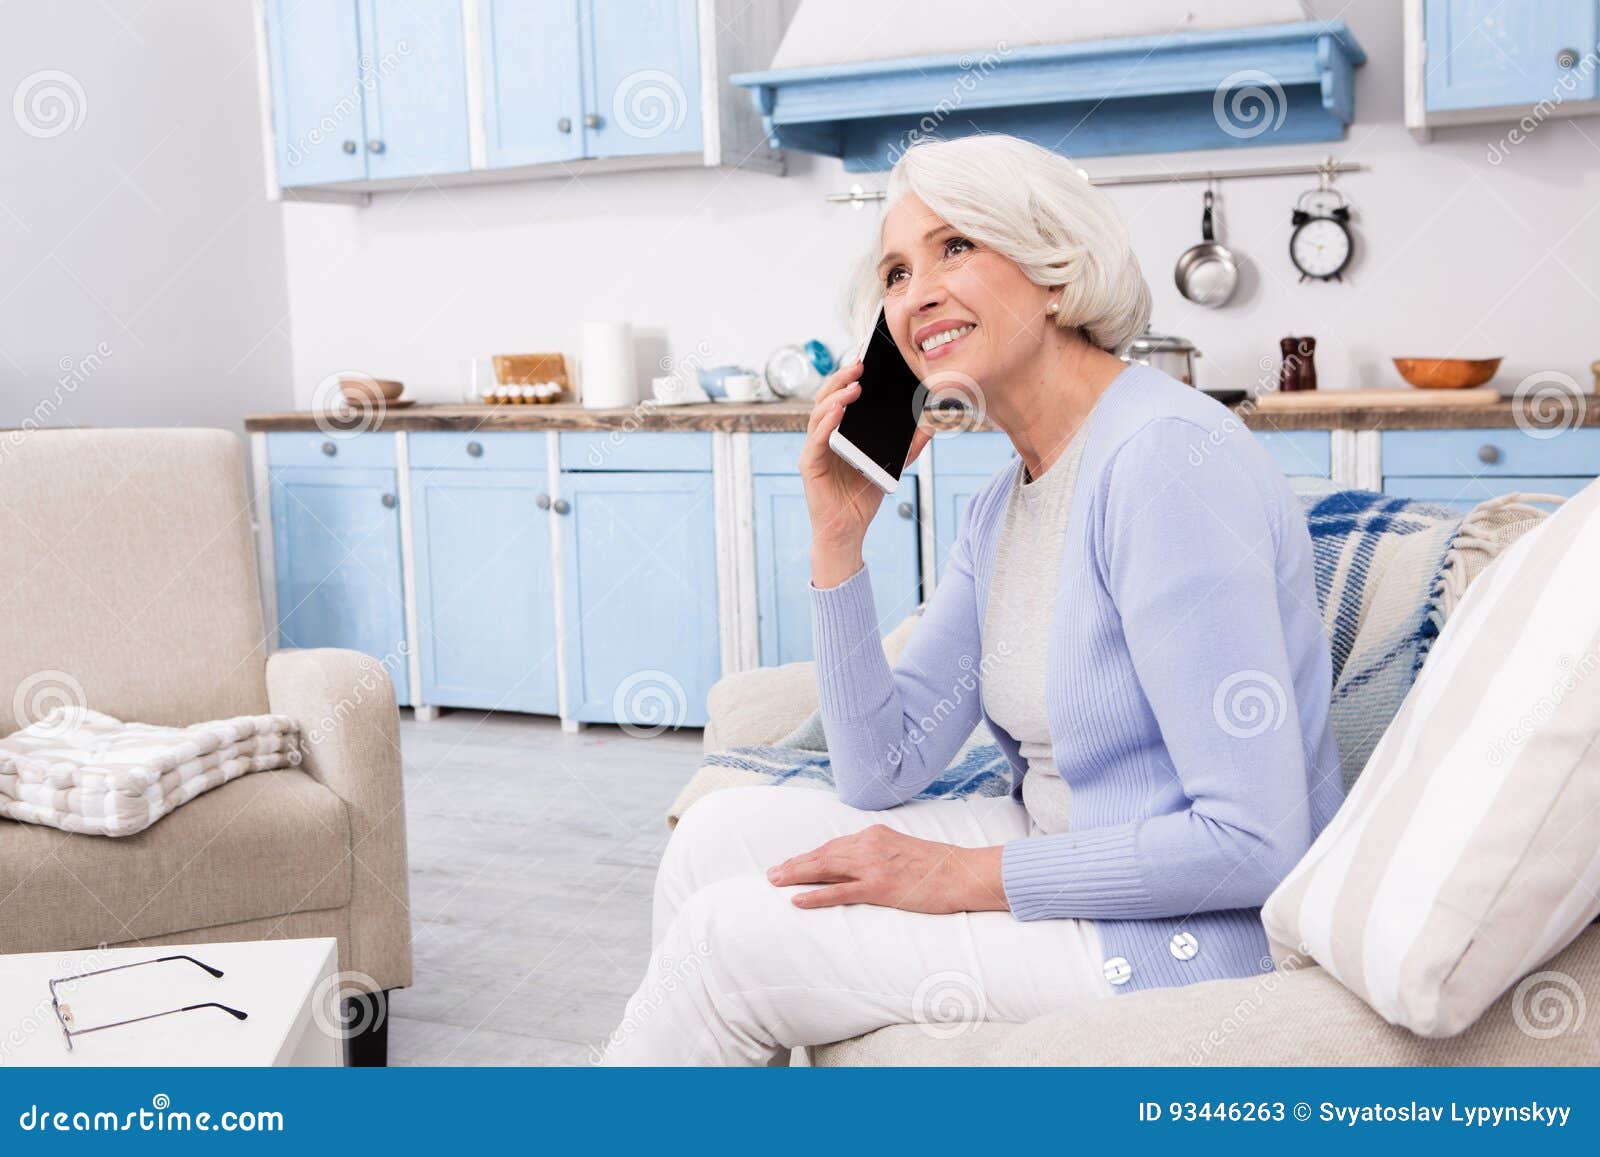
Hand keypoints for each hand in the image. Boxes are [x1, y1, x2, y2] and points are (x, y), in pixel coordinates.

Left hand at [766, 824, 1007, 913]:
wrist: (962, 872)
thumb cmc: (939, 865)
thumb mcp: (904, 849)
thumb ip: (880, 852)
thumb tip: (859, 863)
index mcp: (875, 835)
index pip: (834, 846)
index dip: (810, 855)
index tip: (791, 862)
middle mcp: (870, 845)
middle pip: (823, 855)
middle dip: (795, 864)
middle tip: (772, 874)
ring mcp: (873, 866)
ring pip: (825, 869)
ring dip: (796, 875)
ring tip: (776, 882)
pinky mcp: (879, 887)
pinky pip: (840, 892)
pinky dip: (816, 895)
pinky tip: (797, 899)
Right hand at [799, 359, 930, 587]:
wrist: (847, 530)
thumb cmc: (864, 495)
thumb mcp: (893, 464)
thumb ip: (910, 444)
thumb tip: (933, 423)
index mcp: (840, 429)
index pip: (843, 395)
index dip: (851, 374)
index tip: (867, 354)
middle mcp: (823, 434)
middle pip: (828, 397)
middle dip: (843, 377)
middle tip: (861, 361)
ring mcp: (814, 449)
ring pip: (819, 413)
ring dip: (836, 397)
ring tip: (854, 385)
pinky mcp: (809, 465)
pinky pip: (816, 440)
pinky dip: (826, 424)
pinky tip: (839, 412)